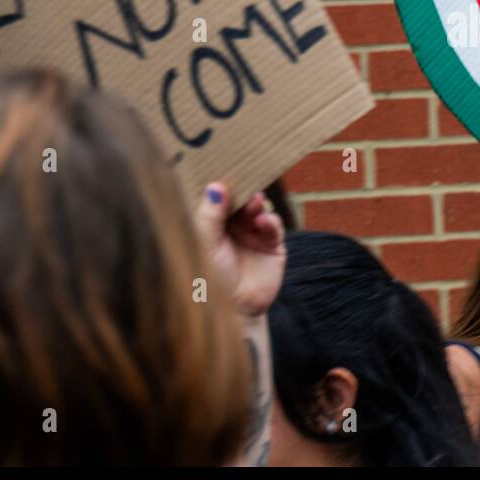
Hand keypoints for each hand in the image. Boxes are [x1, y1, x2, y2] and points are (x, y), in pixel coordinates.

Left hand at [196, 183, 285, 316]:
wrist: (234, 311)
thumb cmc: (209, 279)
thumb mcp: (205, 244)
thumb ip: (210, 215)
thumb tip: (215, 186)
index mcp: (211, 225)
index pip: (217, 198)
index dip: (220, 185)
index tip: (223, 168)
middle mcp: (232, 227)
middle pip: (240, 200)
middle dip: (242, 190)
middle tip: (244, 179)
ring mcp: (253, 235)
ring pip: (258, 208)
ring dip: (256, 203)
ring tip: (254, 202)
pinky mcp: (273, 245)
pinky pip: (274, 226)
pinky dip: (270, 220)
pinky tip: (263, 221)